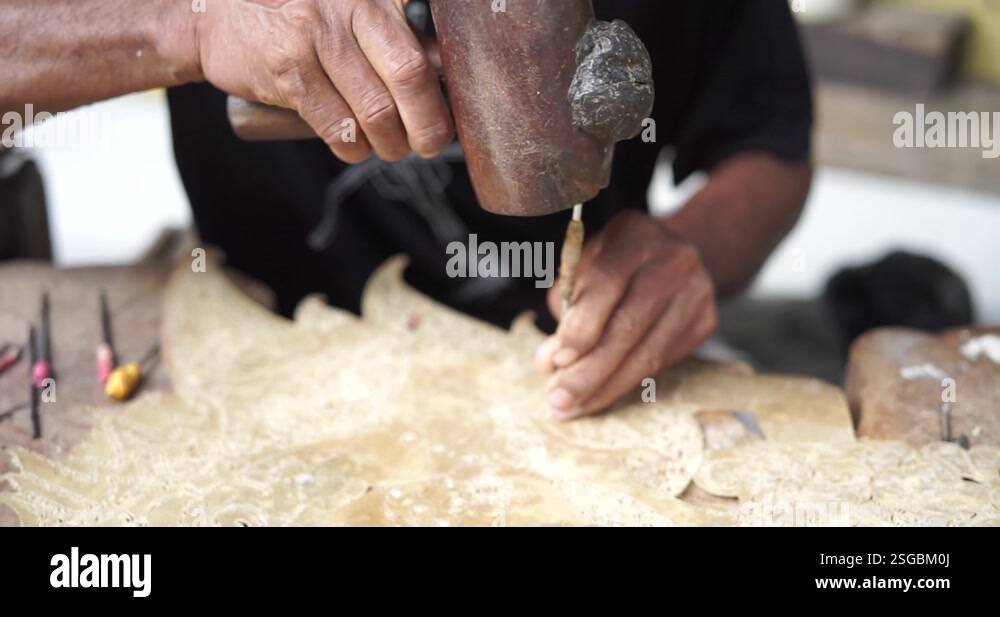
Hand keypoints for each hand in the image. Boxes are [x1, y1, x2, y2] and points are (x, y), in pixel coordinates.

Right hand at [196, 0, 453, 162]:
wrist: (213, 15)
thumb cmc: (293, 16)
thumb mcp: (344, 9)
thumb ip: (386, 34)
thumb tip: (440, 76)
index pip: (423, 44)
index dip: (444, 87)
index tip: (451, 115)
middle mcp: (348, 6)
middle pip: (410, 74)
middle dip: (428, 122)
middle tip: (431, 144)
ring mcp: (316, 36)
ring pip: (375, 108)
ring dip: (391, 143)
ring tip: (392, 149)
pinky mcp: (287, 69)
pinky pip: (338, 124)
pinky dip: (354, 148)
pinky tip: (357, 150)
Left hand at [535, 210, 717, 419]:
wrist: (677, 253)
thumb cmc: (617, 264)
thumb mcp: (585, 267)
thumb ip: (566, 309)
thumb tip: (548, 363)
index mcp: (634, 236)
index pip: (606, 284)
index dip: (580, 327)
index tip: (556, 362)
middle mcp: (672, 261)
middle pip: (628, 326)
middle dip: (589, 370)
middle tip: (560, 400)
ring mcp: (695, 292)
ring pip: (648, 354)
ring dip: (606, 387)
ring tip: (574, 407)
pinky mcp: (706, 322)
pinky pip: (662, 363)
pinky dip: (627, 383)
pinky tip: (602, 395)